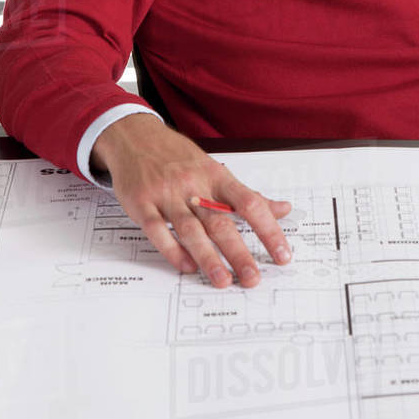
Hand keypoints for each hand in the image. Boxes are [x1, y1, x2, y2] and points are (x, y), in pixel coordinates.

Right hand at [90, 112, 291, 286]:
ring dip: (208, 258)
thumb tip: (283, 209)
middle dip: (239, 253)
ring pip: (191, 230)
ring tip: (222, 281)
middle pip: (221, 222)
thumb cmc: (178, 157)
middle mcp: (195, 186)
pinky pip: (158, 231)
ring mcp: (167, 195)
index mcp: (217, 177)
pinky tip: (187, 266)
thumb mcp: (216, 170)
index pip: (250, 203)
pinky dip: (173, 251)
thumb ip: (247, 194)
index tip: (282, 253)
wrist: (135, 137)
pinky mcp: (143, 205)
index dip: (268, 229)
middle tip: (253, 278)